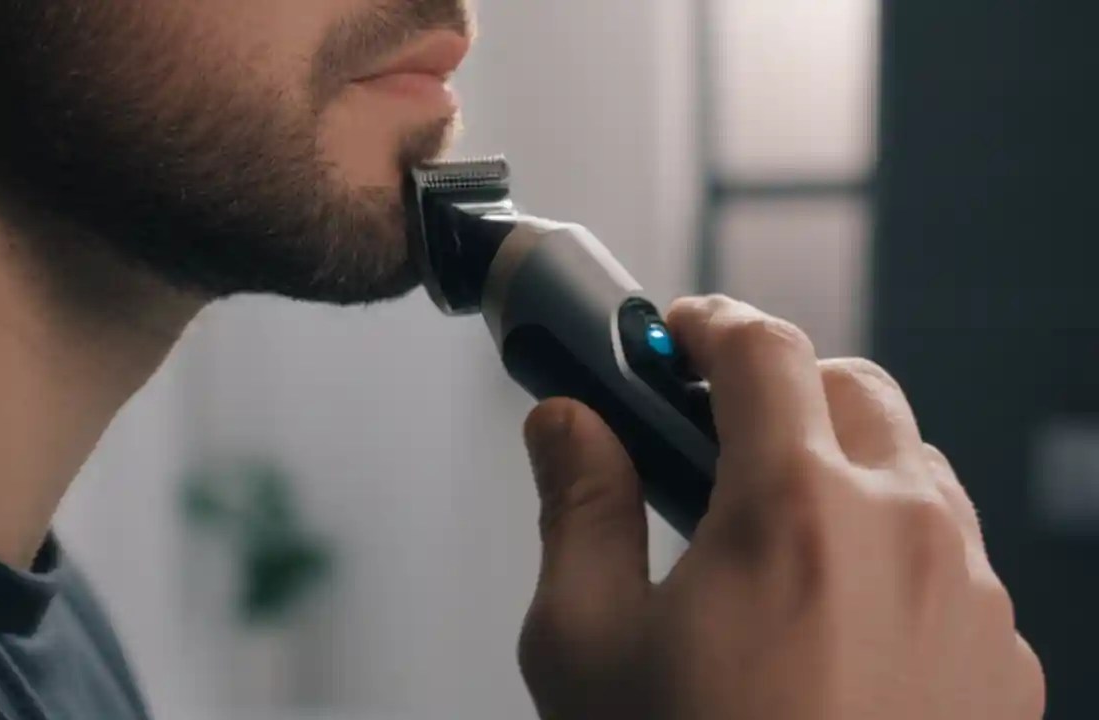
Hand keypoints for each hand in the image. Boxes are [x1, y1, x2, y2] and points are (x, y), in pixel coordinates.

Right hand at [518, 295, 1044, 719]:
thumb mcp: (585, 643)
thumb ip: (576, 506)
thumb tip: (564, 426)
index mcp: (795, 507)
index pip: (761, 348)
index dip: (707, 324)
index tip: (675, 337)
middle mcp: (906, 533)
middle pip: (853, 390)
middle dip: (780, 385)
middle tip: (714, 427)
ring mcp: (971, 599)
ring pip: (914, 471)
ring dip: (843, 466)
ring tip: (771, 532)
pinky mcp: (1004, 666)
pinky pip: (952, 563)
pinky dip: (892, 550)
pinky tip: (831, 620)